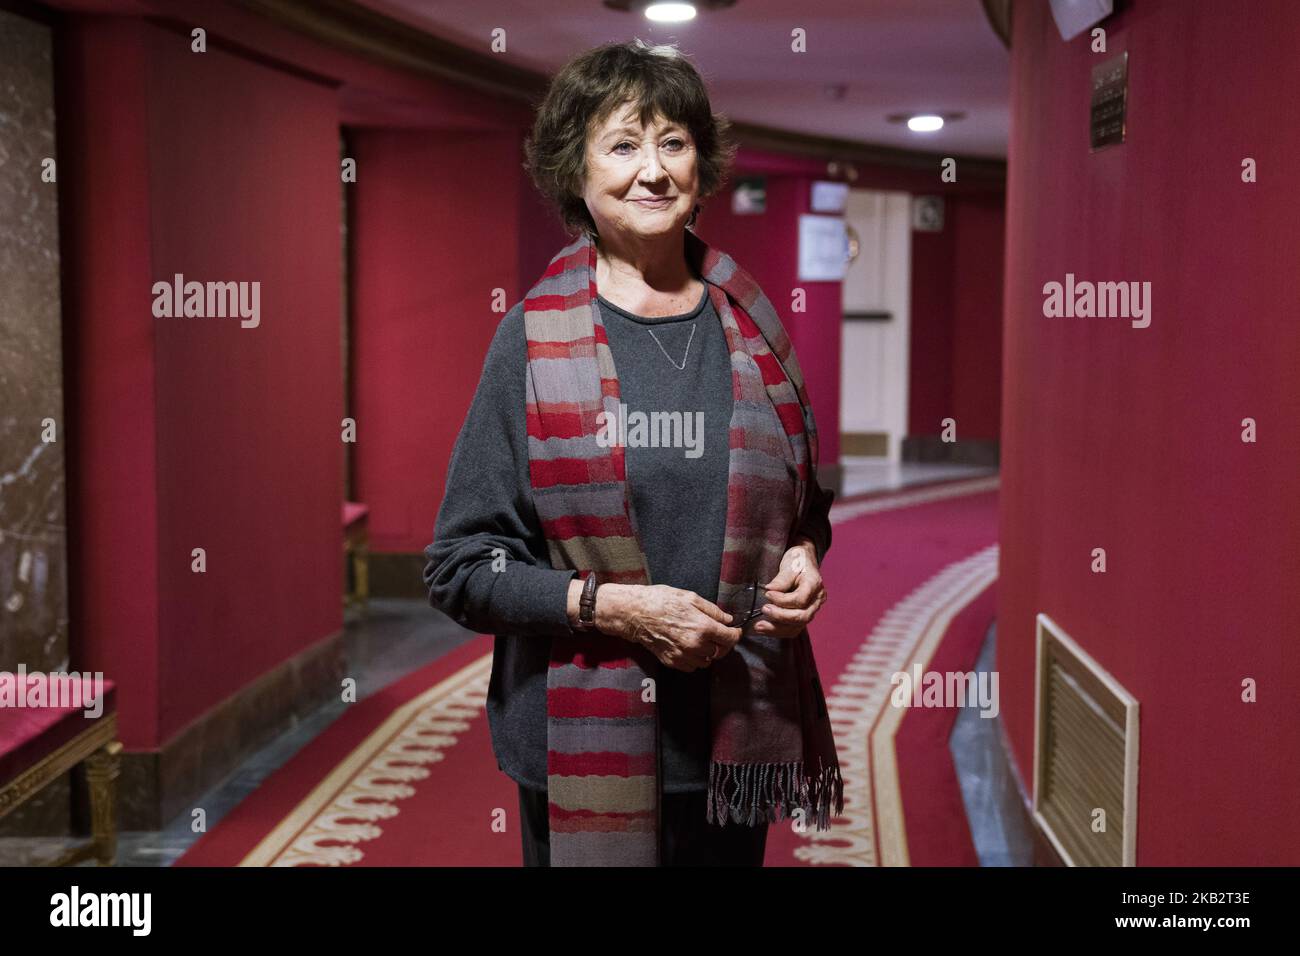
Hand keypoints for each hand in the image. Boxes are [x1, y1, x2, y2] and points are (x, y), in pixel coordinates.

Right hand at [579, 582, 741, 671]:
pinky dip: (694, 659)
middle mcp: (695, 645)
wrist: (634, 613)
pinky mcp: (672, 662)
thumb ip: (713, 611)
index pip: (730, 638)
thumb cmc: (661, 601)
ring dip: (707, 652)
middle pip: (721, 652)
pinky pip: (692, 666)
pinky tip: (688, 646)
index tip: (733, 631)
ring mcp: (683, 656)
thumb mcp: (690, 597)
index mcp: (703, 627)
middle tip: (717, 634)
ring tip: (700, 640)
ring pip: (707, 661)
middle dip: (721, 643)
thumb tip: (728, 620)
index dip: (735, 634)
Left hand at [751, 537, 825, 638]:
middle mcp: (816, 600)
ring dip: (777, 629)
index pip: (800, 600)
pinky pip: (793, 629)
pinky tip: (764, 628)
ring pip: (797, 627)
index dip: (783, 600)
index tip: (767, 593)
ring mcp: (811, 610)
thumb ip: (781, 579)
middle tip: (764, 609)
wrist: (803, 560)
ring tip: (759, 626)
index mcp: (815, 585)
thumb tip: (769, 590)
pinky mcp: (803, 615)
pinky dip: (778, 631)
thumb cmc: (797, 560)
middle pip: (802, 617)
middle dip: (780, 617)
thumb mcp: (790, 564)